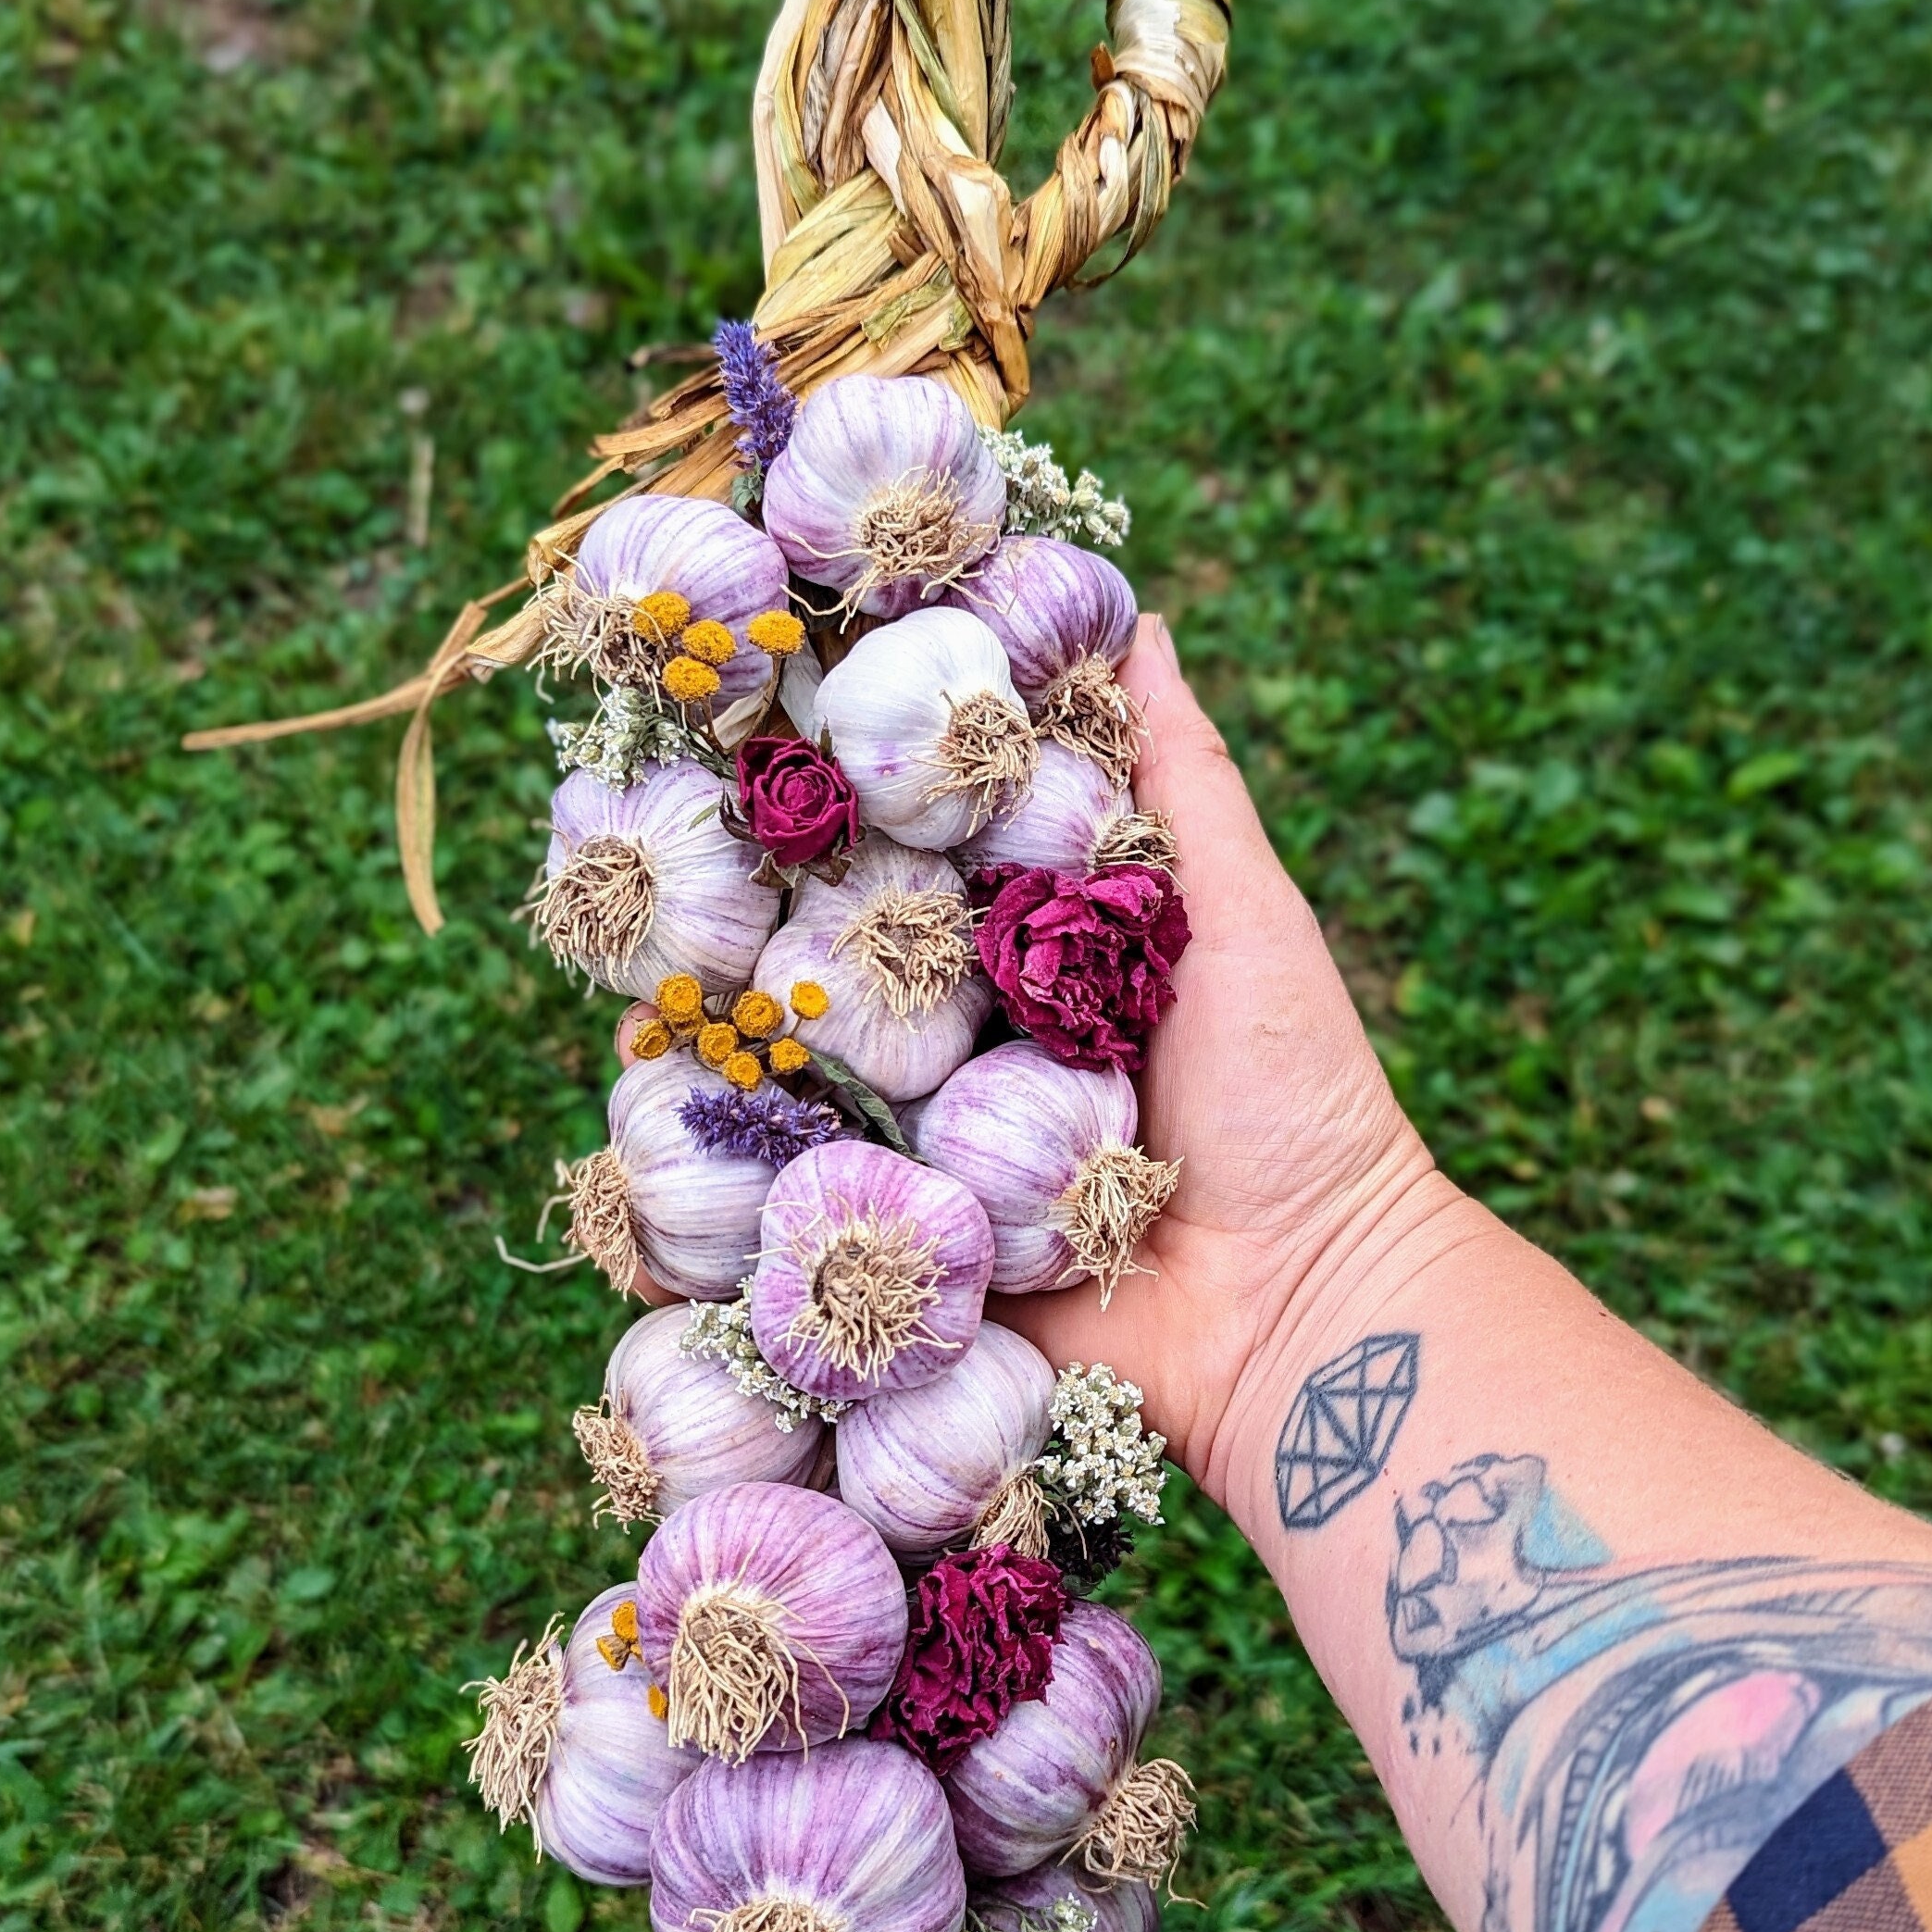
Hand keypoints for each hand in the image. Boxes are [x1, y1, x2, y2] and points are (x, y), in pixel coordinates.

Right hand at [613, 616, 1436, 1501]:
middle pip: (835, 972)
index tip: (752, 717)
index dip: (844, 797)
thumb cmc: (1295, 1104)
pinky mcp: (918, 1251)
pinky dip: (732, 1198)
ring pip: (797, 1092)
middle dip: (743, 927)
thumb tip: (1139, 616)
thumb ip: (1181, 782)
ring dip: (713, 1055)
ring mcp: (934, 1150)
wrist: (1303, 1315)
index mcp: (1036, 953)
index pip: (917, 857)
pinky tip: (645, 1151)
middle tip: (647, 865)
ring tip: (629, 1005)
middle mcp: (970, 1043)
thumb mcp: (1245, 919)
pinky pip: (806, 1217)